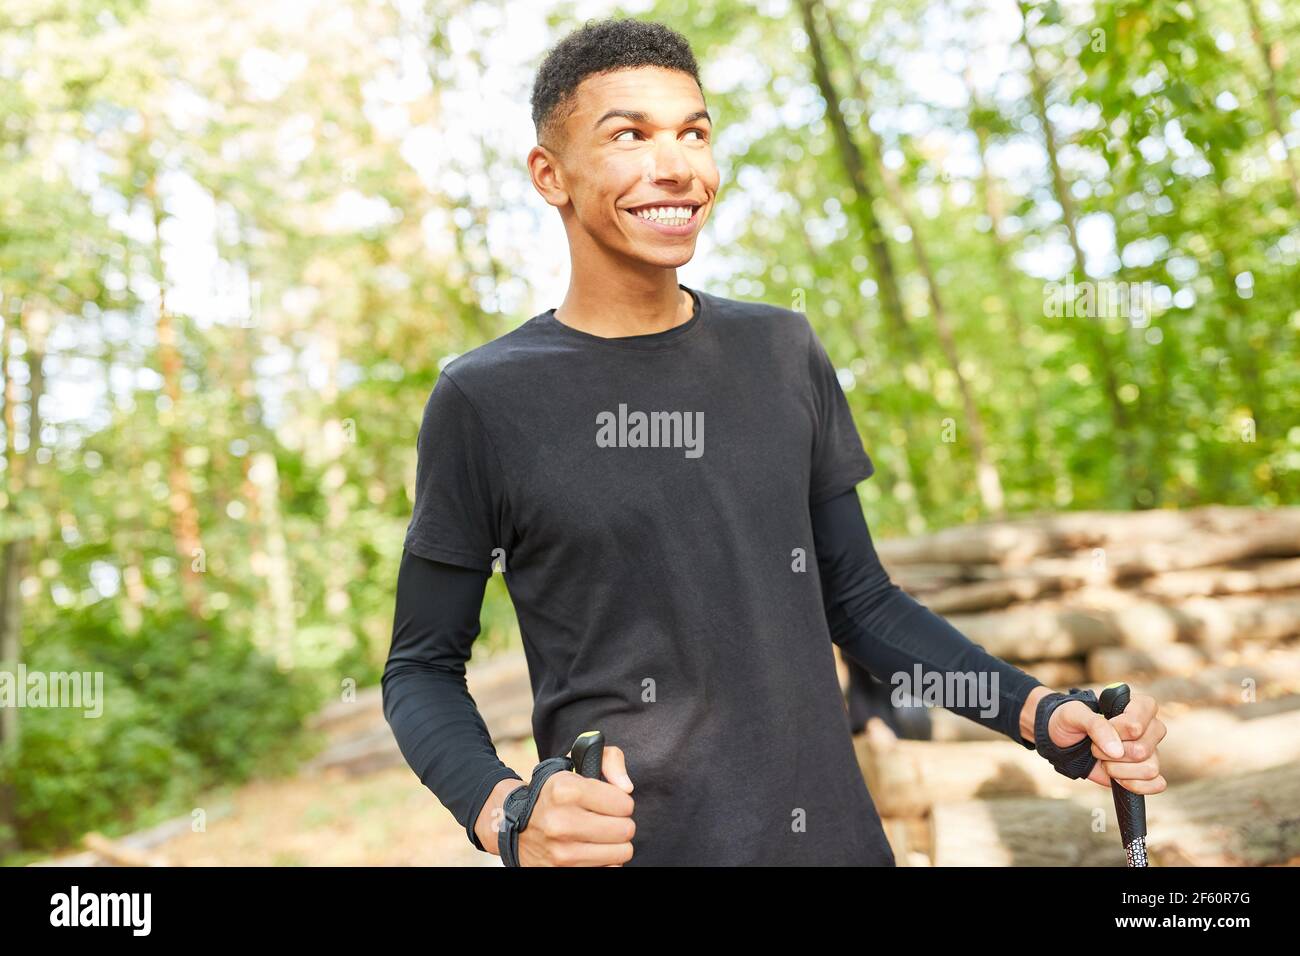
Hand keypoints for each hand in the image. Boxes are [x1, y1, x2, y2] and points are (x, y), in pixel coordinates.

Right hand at [517, 744, 635, 865]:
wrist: (514, 824)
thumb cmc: (554, 793)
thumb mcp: (575, 764)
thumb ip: (611, 760)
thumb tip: (626, 787)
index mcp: (566, 790)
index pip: (625, 804)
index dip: (621, 801)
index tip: (609, 801)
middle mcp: (562, 823)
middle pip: (626, 830)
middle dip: (621, 823)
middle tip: (606, 819)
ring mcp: (561, 853)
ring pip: (622, 852)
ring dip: (615, 844)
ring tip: (599, 835)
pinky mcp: (562, 872)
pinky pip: (609, 869)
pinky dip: (605, 861)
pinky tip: (590, 850)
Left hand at [1049, 692, 1168, 794]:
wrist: (1066, 741)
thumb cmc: (1071, 720)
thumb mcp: (1074, 714)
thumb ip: (1096, 725)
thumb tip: (1117, 751)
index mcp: (1138, 706)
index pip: (1137, 724)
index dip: (1116, 732)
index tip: (1100, 730)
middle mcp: (1149, 728)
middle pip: (1143, 750)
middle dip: (1112, 754)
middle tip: (1096, 747)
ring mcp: (1149, 750)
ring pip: (1149, 769)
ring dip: (1119, 770)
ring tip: (1105, 761)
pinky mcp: (1145, 771)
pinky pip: (1156, 784)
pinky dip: (1134, 785)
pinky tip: (1118, 778)